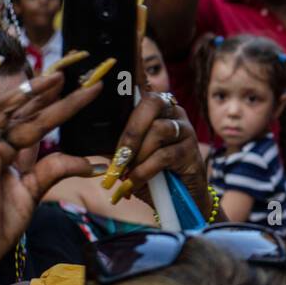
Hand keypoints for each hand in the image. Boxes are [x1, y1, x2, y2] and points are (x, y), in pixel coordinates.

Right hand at [0, 65, 101, 275]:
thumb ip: (55, 171)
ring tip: (52, 80)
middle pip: (21, 113)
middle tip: (70, 75)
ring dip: (24, 95)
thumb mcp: (33, 192)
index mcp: (7, 151)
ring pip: (1, 114)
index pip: (33, 120)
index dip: (53, 103)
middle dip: (45, 94)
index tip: (82, 89)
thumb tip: (91, 163)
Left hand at [100, 92, 208, 219]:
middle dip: (130, 131)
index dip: (130, 83)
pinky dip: (144, 171)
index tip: (109, 87)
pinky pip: (163, 156)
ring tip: (125, 173)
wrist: (178, 201)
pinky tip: (134, 183)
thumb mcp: (129, 158)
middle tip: (117, 157)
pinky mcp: (192, 152)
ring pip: (158, 130)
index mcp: (157, 108)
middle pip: (152, 103)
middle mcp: (174, 112)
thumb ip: (117, 146)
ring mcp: (186, 130)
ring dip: (137, 154)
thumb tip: (93, 138)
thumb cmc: (151, 175)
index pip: (142, 89)